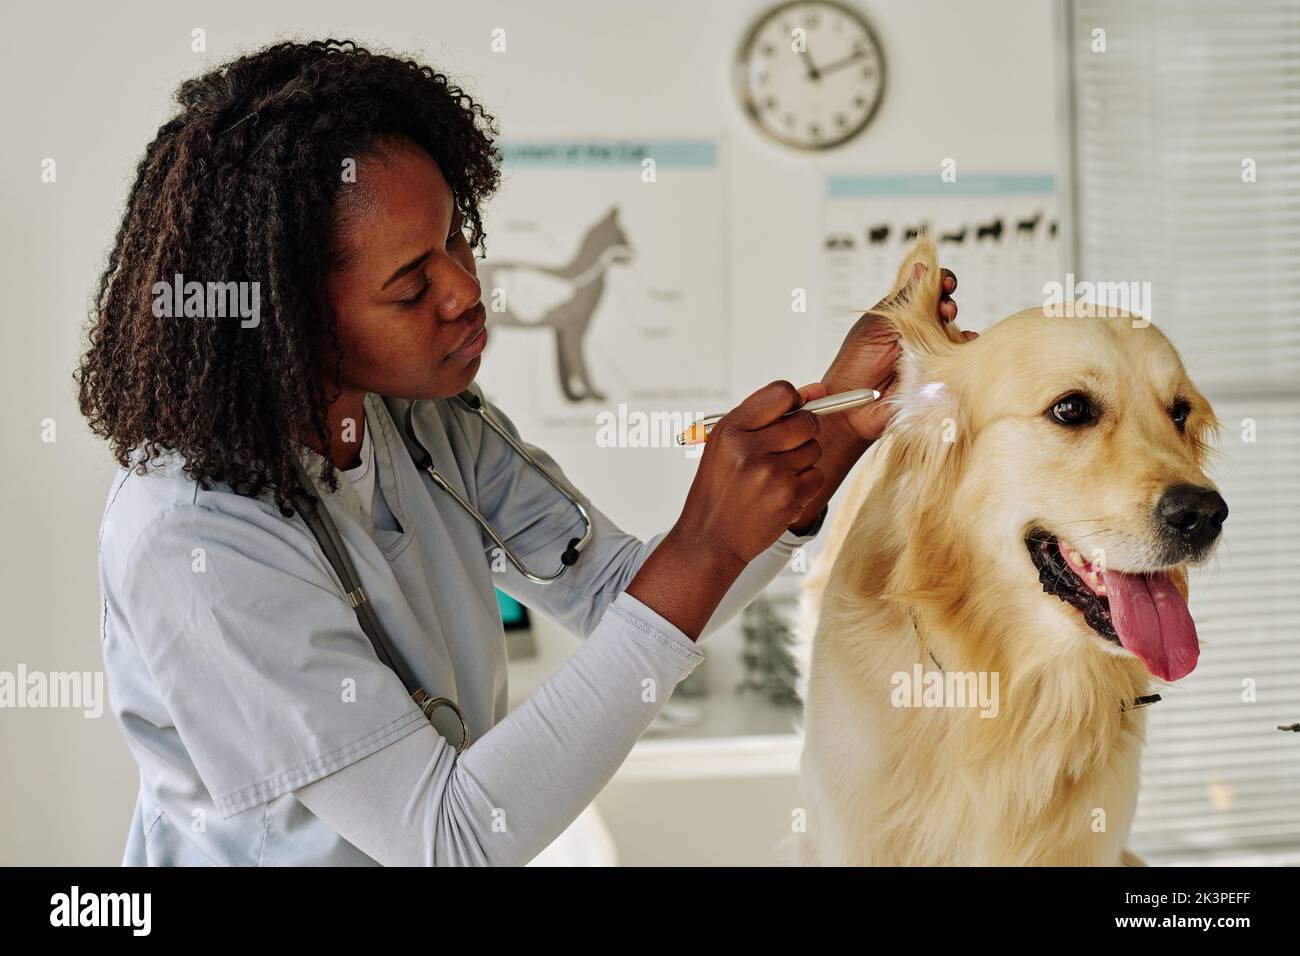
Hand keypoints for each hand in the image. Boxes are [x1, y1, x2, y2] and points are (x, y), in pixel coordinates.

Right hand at [676, 380, 826, 565]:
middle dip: (802, 434)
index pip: (782, 392)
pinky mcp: (788, 496)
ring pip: (814, 449)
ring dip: (802, 462)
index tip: (791, 414)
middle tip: (781, 451)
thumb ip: (768, 415)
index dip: (794, 402)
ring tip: (774, 477)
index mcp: (731, 429)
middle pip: (807, 421)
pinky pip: (817, 476)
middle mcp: (750, 447)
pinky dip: (805, 486)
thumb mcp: (727, 445)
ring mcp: (771, 473)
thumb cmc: (721, 488)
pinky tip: (780, 495)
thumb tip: (818, 390)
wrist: (710, 539)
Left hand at [821, 264, 976, 441]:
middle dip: (948, 302)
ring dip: (957, 323)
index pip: (926, 289)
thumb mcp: (877, 326)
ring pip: (955, 329)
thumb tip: (921, 270)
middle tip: (944, 308)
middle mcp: (919, 330)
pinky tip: (964, 343)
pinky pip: (961, 357)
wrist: (854, 407)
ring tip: (948, 324)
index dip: (938, 282)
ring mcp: (931, 350)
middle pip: (945, 306)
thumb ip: (902, 300)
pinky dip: (966, 348)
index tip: (943, 283)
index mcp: (901, 314)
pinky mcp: (939, 372)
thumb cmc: (856, 365)